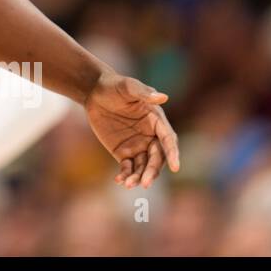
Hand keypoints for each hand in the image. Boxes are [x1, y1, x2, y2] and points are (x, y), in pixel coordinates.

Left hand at [83, 73, 180, 188]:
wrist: (95, 93)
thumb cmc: (115, 86)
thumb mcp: (128, 86)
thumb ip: (143, 92)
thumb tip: (162, 97)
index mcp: (157, 121)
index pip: (168, 140)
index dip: (172, 153)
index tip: (176, 167)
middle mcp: (151, 136)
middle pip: (157, 158)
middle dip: (153, 171)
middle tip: (145, 183)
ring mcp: (138, 146)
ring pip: (143, 166)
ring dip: (139, 177)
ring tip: (129, 184)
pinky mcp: (123, 152)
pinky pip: (127, 167)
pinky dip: (125, 175)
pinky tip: (119, 180)